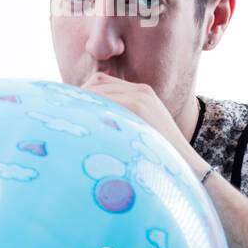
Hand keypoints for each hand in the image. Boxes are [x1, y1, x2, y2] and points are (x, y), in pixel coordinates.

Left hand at [79, 72, 204, 172]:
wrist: (186, 167)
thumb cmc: (156, 154)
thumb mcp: (138, 128)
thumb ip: (118, 116)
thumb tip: (81, 120)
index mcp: (141, 92)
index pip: (99, 81)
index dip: (81, 95)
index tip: (68, 112)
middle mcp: (140, 91)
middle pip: (93, 85)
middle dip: (75, 101)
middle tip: (61, 120)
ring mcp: (139, 98)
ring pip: (94, 94)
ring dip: (78, 109)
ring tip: (68, 128)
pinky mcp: (137, 108)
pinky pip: (101, 104)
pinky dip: (87, 114)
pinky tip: (80, 132)